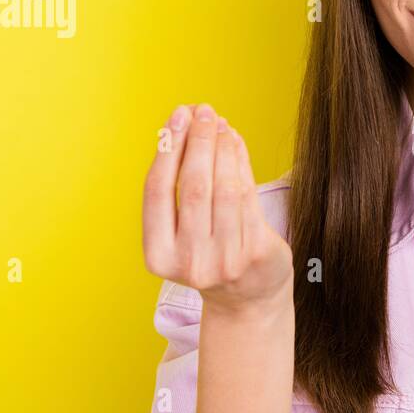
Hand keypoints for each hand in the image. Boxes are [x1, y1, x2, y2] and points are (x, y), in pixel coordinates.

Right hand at [142, 102, 292, 315]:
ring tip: (220, 124)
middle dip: (198, 141)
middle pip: (193, 185)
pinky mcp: (256, 253)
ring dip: (222, 148)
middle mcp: (190, 261)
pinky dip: (241, 163)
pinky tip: (235, 142)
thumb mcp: (180, 232)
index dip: (167, 148)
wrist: (246, 300)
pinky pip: (249, 196)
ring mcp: (225, 259)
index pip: (157, 191)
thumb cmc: (208, 254)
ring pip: (225, 188)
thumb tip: (184, 126)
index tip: (176, 117)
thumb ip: (177, 187)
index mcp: (158, 256)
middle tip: (203, 111)